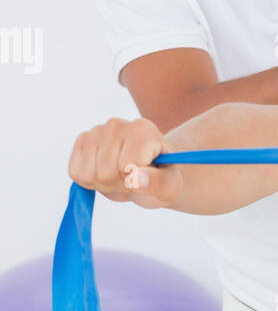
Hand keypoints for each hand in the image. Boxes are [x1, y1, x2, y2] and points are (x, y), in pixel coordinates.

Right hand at [68, 117, 182, 208]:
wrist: (146, 173)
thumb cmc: (161, 178)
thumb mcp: (170, 186)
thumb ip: (157, 182)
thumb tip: (136, 179)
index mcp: (143, 130)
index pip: (126, 166)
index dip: (134, 181)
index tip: (145, 176)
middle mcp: (117, 124)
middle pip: (105, 173)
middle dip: (118, 184)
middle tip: (132, 178)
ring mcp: (97, 131)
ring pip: (88, 174)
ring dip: (104, 184)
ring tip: (120, 175)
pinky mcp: (82, 141)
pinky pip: (75, 172)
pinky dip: (89, 181)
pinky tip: (105, 172)